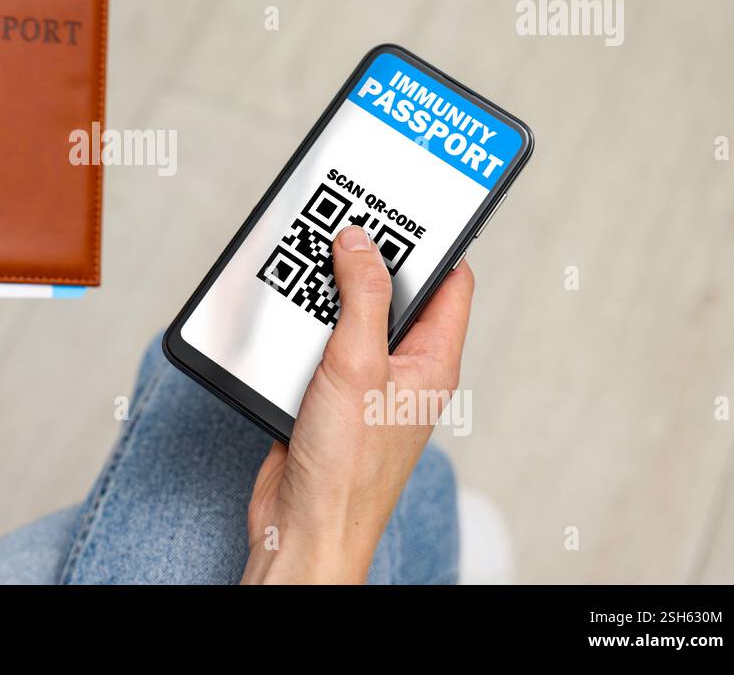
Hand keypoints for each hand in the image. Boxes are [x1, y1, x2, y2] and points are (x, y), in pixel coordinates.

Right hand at [242, 224, 472, 583]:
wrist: (302, 528)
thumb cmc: (346, 468)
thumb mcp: (357, 365)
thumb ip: (361, 297)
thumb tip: (360, 242)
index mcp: (433, 360)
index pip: (451, 283)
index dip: (436, 240)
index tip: (410, 206)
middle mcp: (404, 369)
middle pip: (394, 291)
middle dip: (368, 258)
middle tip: (343, 223)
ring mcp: (364, 382)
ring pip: (350, 315)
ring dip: (326, 292)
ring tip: (308, 264)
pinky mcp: (326, 394)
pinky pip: (318, 343)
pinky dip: (300, 324)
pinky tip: (282, 312)